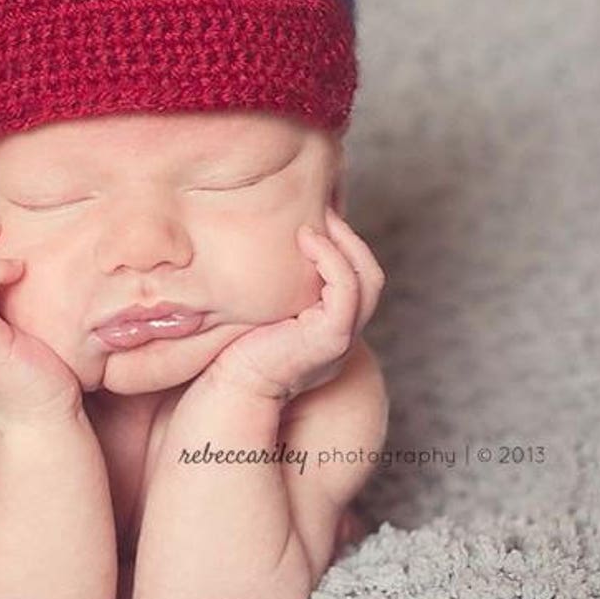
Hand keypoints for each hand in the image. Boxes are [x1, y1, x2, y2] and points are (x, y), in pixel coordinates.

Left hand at [201, 206, 385, 402]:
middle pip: (370, 277)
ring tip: (317, 221)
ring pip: (367, 280)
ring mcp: (342, 338)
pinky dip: (332, 260)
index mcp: (329, 329)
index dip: (344, 247)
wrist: (229, 388)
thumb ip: (273, 287)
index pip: (356, 281)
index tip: (319, 217)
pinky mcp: (332, 339)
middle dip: (350, 239)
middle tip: (323, 210)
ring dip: (345, 243)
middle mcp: (343, 334)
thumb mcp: (261, 310)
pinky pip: (346, 290)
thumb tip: (257, 244)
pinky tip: (306, 240)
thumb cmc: (234, 349)